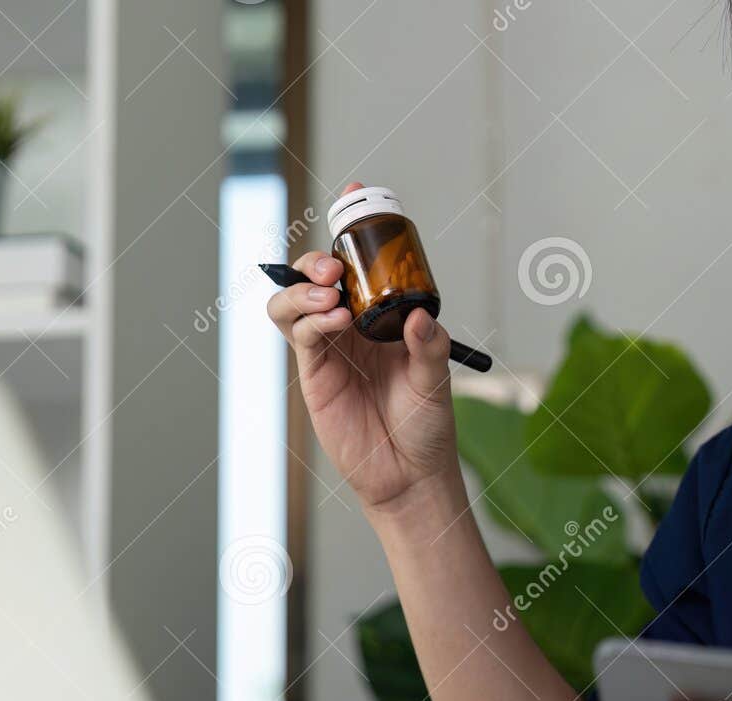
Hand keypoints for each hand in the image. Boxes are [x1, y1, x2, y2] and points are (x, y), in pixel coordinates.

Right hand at [266, 182, 460, 514]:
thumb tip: (420, 316)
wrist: (410, 474)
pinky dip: (310, 320)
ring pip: (293, 301)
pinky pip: (300, 335)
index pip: (359, 263)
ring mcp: (328, 349)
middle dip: (315, 260)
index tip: (353, 195)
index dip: (350, 228)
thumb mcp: (438, 381)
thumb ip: (429, 347)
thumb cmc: (426, 425)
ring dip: (302, 288)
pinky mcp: (314, 375)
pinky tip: (334, 321)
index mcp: (380, 316)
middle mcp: (350, 326)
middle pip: (314, 275)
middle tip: (333, 268)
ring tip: (329, 296)